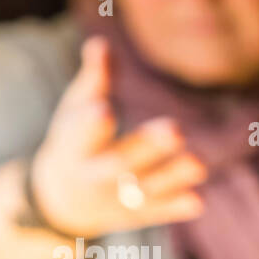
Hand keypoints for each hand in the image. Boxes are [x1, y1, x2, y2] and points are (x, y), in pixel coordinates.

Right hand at [29, 36, 206, 237]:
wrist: (60, 202)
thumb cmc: (73, 143)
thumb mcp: (72, 113)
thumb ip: (92, 81)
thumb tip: (101, 43)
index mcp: (74, 148)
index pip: (80, 135)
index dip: (90, 124)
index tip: (104, 110)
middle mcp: (92, 176)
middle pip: (118, 164)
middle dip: (145, 149)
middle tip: (176, 130)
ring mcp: (113, 199)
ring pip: (142, 192)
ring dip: (170, 179)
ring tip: (198, 165)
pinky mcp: (132, 214)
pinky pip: (153, 213)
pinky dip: (174, 209)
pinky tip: (198, 201)